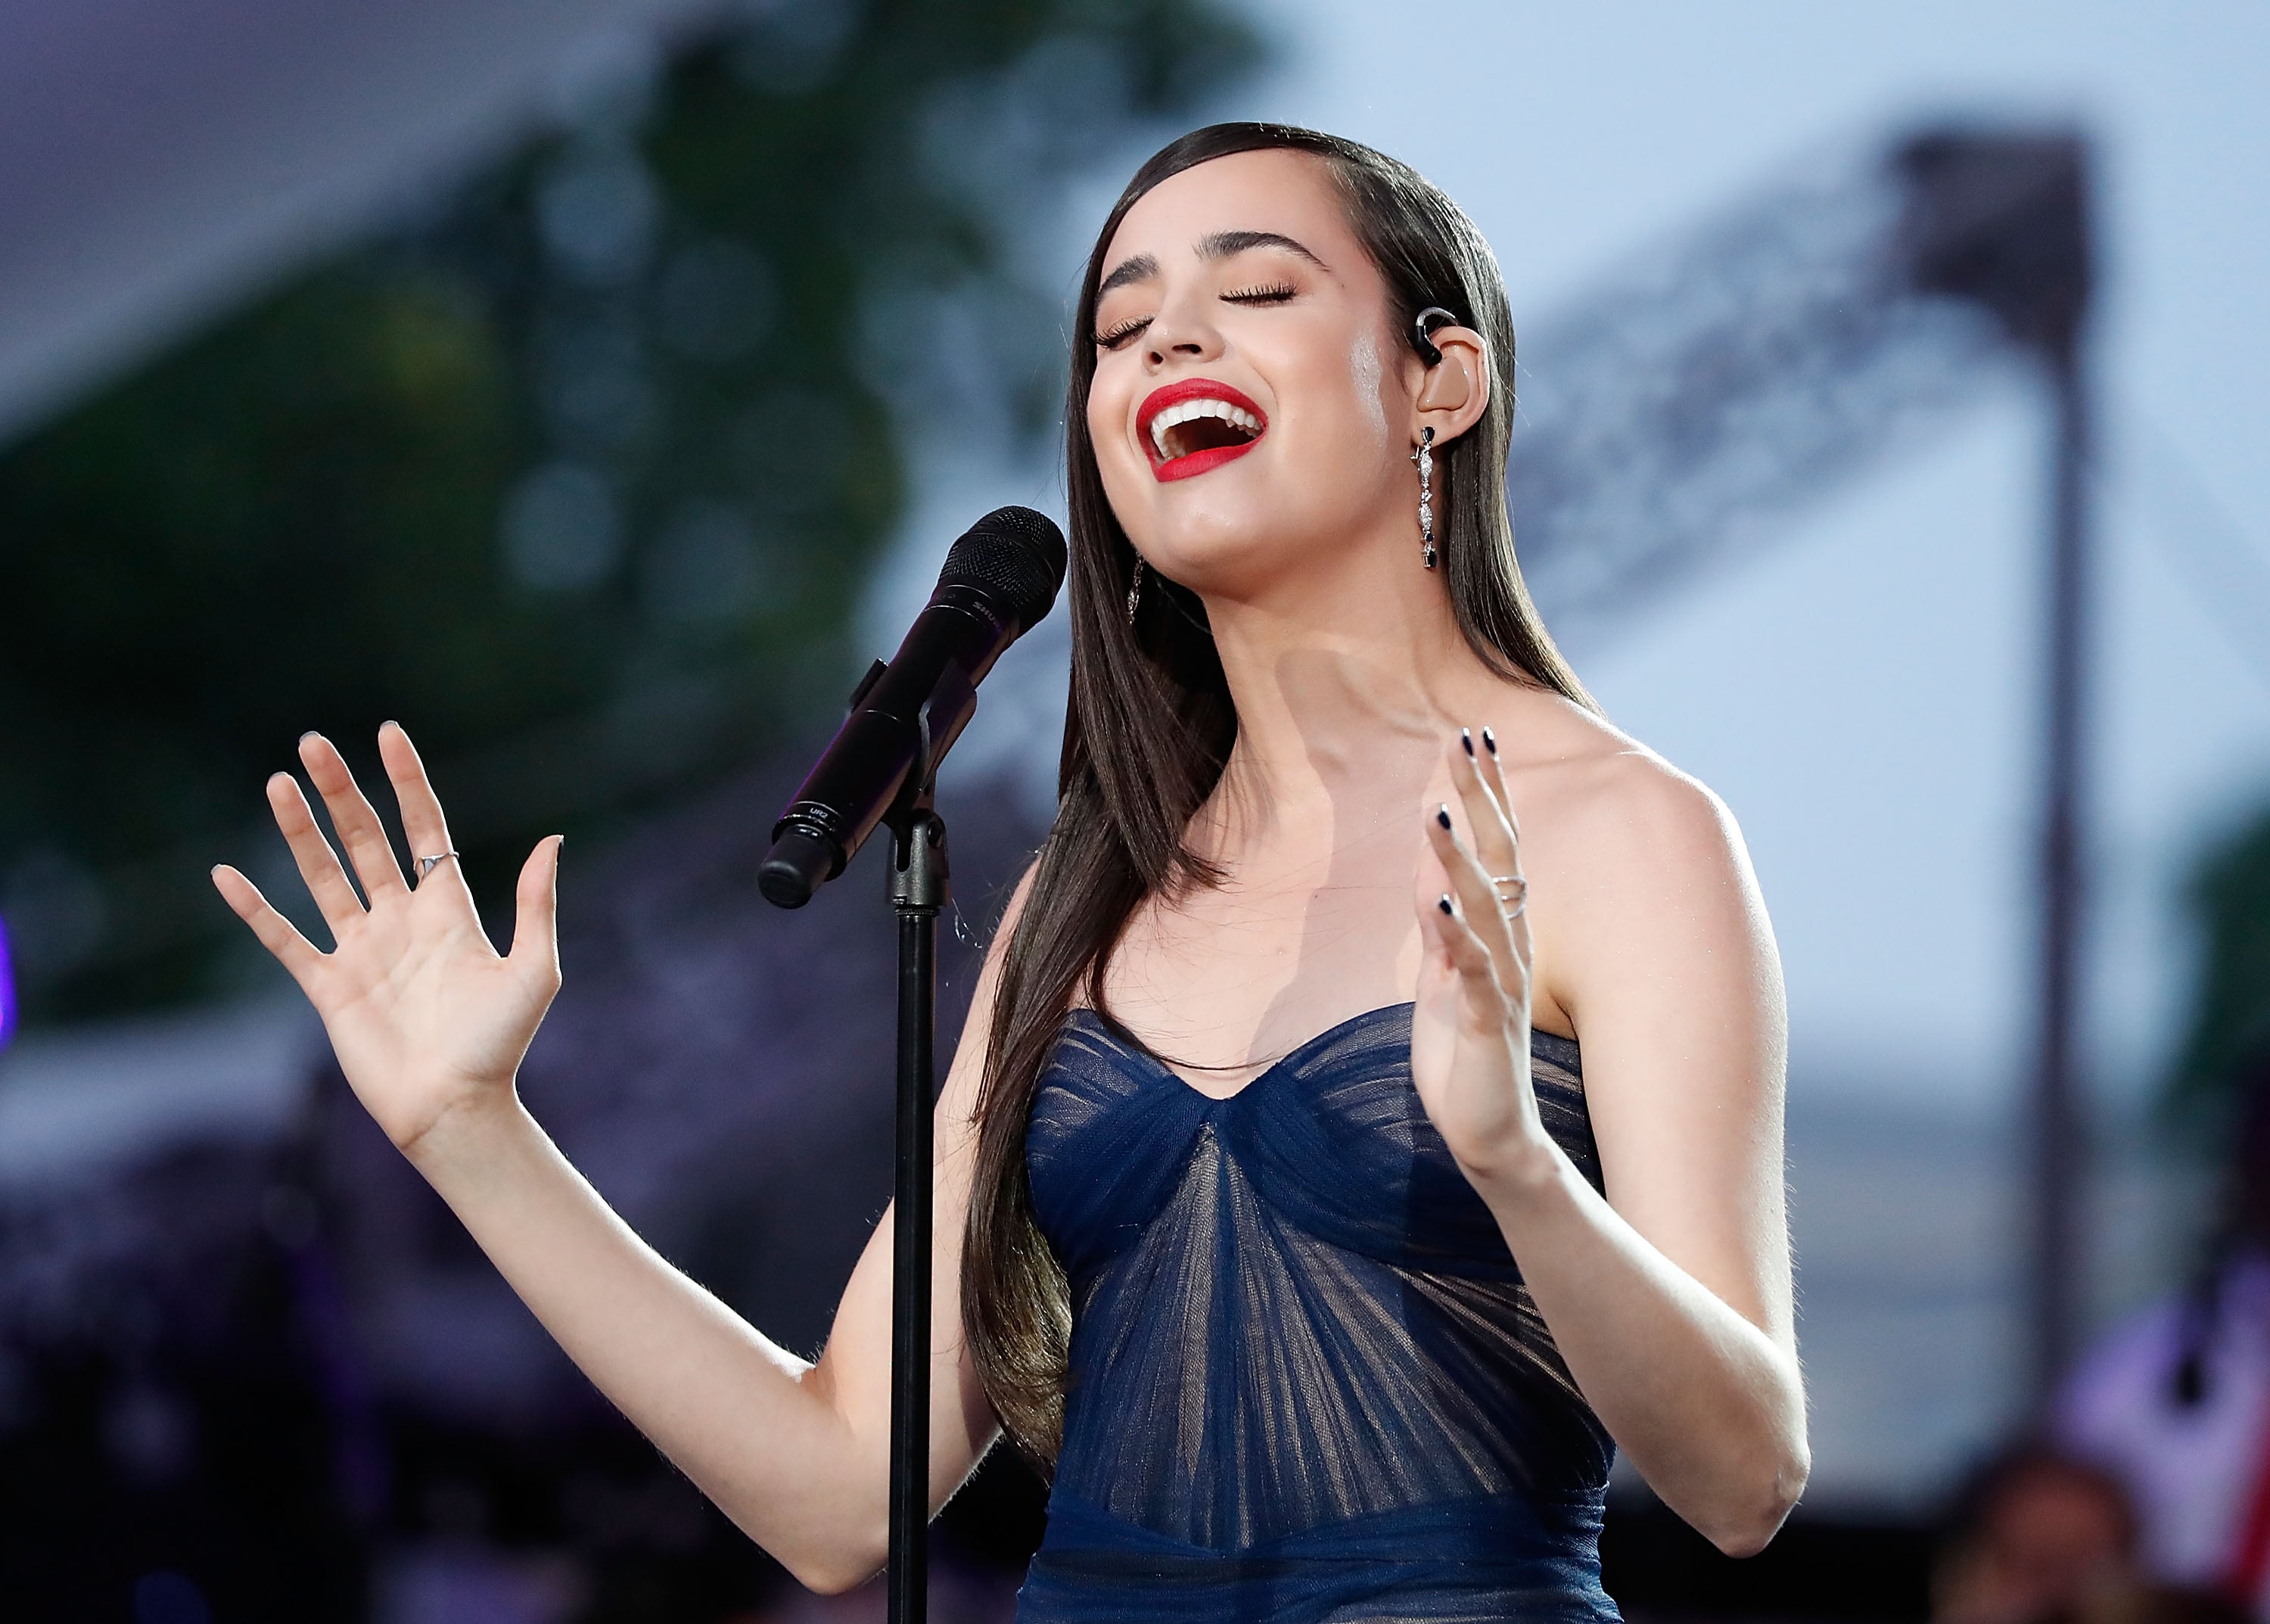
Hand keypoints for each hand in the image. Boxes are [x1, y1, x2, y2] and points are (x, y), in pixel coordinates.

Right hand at [211, 723, 562, 1155]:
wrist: (455, 1108)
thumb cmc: (501, 1046)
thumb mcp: (533, 970)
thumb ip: (536, 905)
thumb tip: (551, 838)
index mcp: (449, 911)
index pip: (423, 831)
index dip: (407, 783)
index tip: (388, 734)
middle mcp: (401, 922)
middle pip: (366, 841)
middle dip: (341, 792)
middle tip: (313, 741)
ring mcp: (362, 951)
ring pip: (323, 876)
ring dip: (300, 831)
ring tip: (278, 782)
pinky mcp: (329, 987)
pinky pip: (284, 939)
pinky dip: (255, 908)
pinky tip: (227, 873)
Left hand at [1411, 727, 1554, 1185]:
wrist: (1491, 1136)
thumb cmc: (1466, 1057)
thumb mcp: (1442, 977)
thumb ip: (1441, 926)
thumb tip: (1428, 872)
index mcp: (1498, 932)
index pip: (1497, 848)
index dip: (1487, 792)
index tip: (1471, 735)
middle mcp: (1510, 946)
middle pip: (1500, 858)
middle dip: (1483, 798)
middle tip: (1466, 738)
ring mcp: (1503, 982)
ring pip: (1485, 907)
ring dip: (1461, 858)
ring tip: (1439, 810)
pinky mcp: (1488, 1023)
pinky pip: (1474, 971)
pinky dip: (1457, 937)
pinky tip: (1439, 904)